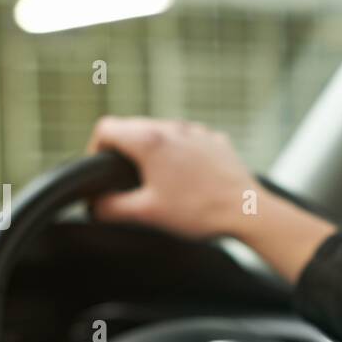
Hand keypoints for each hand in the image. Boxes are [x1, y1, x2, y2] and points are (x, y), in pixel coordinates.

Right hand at [85, 116, 259, 239]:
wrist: (247, 211)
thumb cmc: (198, 212)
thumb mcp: (147, 214)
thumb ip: (111, 208)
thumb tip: (94, 205)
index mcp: (150, 140)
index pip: (106, 128)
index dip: (95, 148)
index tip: (101, 172)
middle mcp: (172, 127)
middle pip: (133, 127)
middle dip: (124, 151)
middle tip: (127, 181)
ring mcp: (196, 131)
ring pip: (161, 131)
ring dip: (153, 151)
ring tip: (159, 181)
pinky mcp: (215, 140)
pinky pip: (187, 140)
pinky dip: (180, 154)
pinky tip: (188, 179)